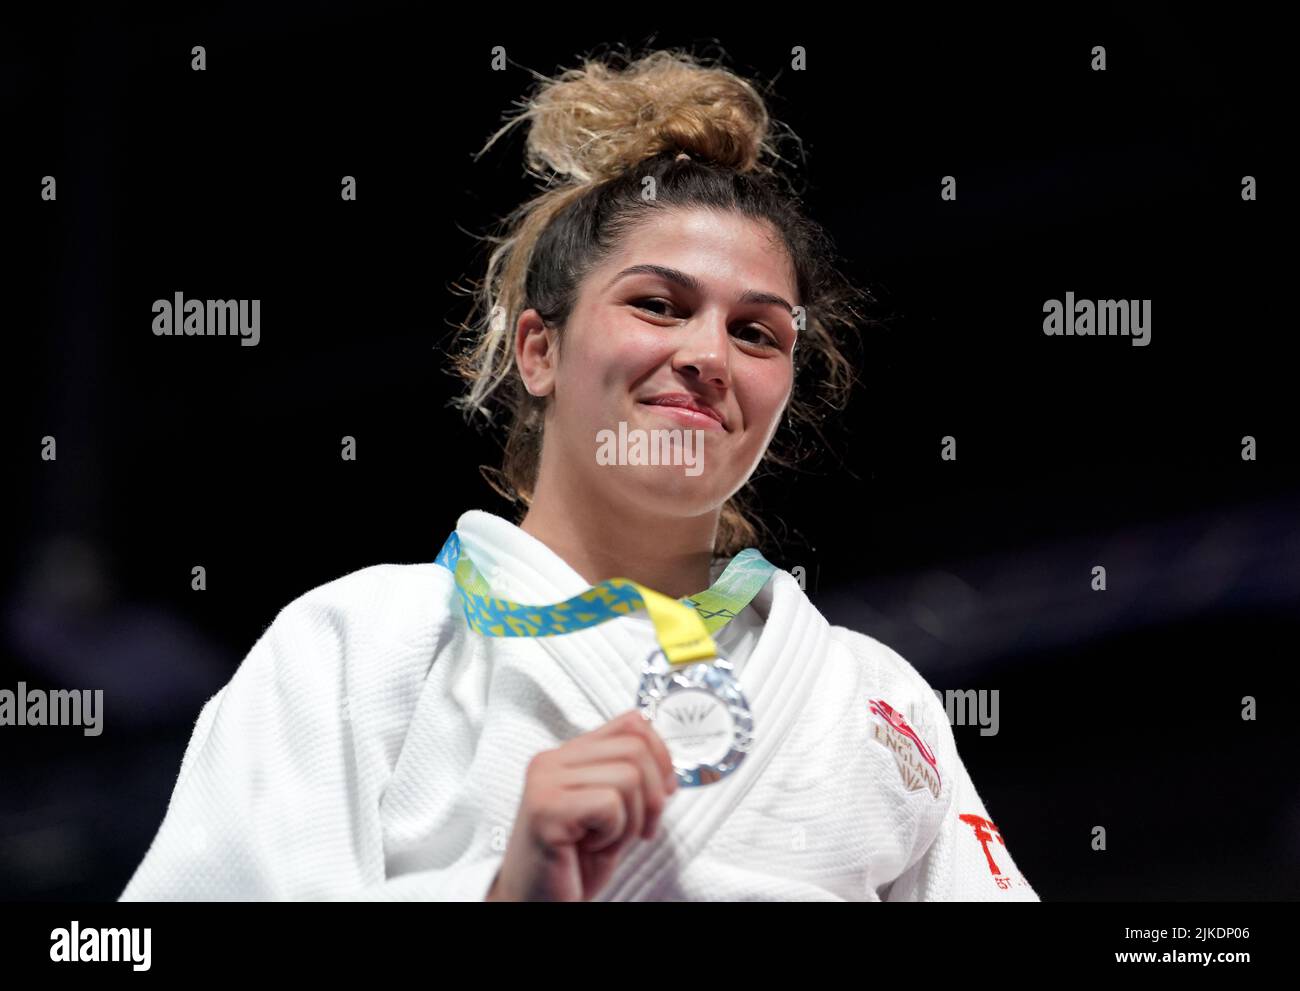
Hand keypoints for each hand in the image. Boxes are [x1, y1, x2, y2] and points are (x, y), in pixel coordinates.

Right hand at [485, 709, 677, 900]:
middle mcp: (552, 761)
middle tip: (636, 830)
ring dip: (630, 820)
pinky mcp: (546, 809)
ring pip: (628, 776)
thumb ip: (631, 781)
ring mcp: (545, 782)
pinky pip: (609, 804)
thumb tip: (669, 767)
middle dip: (652, 796)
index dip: (661, 756)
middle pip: (635, 748)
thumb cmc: (571, 864)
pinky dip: (613, 833)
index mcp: (567, 755)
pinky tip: (589, 847)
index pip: (632, 723)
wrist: (534, 903)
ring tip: (605, 840)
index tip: (664, 791)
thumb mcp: (610, 813)